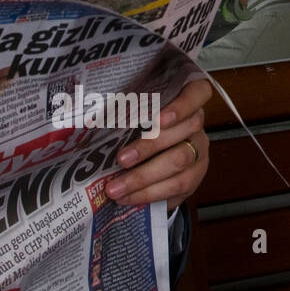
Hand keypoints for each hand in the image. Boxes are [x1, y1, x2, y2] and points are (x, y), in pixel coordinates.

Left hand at [106, 76, 209, 208]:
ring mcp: (199, 152)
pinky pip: (177, 188)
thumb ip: (128, 110)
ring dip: (144, 178)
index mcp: (187, 100)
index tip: (159, 118)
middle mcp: (196, 125)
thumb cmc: (140, 124)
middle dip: (149, 148)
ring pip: (179, 163)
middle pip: (182, 132)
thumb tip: (90, 114)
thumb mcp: (137, 112)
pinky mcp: (196, 177)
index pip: (198, 93)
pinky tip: (128, 197)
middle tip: (121, 159)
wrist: (160, 156)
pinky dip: (149, 194)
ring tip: (116, 187)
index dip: (182, 106)